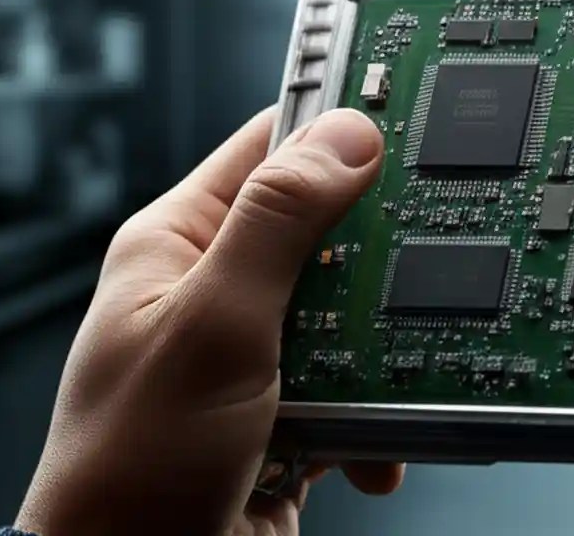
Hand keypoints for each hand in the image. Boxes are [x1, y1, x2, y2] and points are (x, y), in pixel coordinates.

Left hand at [17, 108, 401, 535]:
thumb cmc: (134, 467)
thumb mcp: (215, 326)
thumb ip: (278, 225)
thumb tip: (344, 139)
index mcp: (179, 245)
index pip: (268, 147)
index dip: (338, 124)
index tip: (410, 106)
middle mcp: (216, 290)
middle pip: (329, 232)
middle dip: (381, 255)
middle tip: (439, 245)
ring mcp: (257, 353)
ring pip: (356, 313)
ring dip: (387, 348)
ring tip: (395, 372)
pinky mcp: (292, 410)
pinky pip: (361, 386)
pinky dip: (383, 418)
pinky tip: (376, 447)